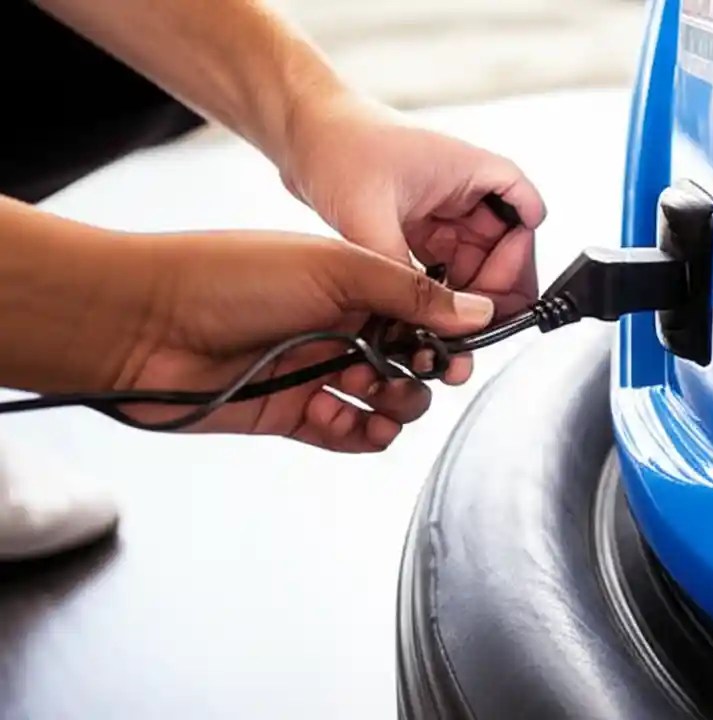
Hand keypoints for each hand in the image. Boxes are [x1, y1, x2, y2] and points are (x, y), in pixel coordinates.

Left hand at [118, 230, 494, 451]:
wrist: (144, 322)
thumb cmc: (228, 276)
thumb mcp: (337, 269)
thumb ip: (411, 295)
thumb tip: (476, 312)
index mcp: (354, 282)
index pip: (421, 313)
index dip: (446, 335)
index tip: (458, 351)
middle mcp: (340, 325)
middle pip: (410, 362)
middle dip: (424, 374)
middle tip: (419, 375)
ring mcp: (316, 370)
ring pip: (384, 403)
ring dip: (395, 406)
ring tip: (376, 399)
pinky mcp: (291, 413)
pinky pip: (347, 434)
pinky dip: (363, 436)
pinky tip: (361, 426)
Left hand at [279, 93, 547, 318]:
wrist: (298, 129)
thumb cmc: (337, 142)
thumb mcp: (369, 213)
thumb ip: (400, 271)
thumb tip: (424, 318)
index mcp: (471, 170)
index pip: (524, 215)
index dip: (518, 259)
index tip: (502, 296)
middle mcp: (464, 189)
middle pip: (503, 248)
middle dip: (492, 289)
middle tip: (474, 328)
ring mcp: (443, 209)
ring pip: (475, 263)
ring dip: (465, 295)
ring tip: (446, 330)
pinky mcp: (419, 227)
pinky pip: (445, 266)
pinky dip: (439, 291)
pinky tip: (422, 314)